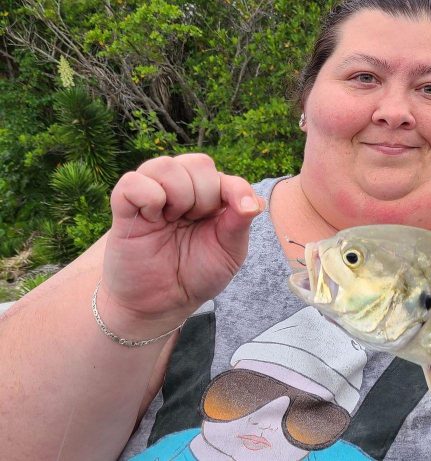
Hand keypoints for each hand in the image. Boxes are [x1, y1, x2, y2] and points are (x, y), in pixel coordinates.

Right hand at [101, 154, 262, 332]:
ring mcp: (151, 196)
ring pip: (165, 165)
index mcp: (207, 196)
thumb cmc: (196, 274)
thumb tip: (254, 202)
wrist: (162, 303)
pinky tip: (153, 218)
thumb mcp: (229, 251)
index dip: (234, 189)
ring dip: (179, 194)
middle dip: (206, 195)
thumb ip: (240, 222)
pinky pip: (132, 182)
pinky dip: (148, 196)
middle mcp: (179, 190)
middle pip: (197, 163)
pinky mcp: (124, 209)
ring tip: (174, 220)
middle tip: (196, 223)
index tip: (241, 211)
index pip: (221, 173)